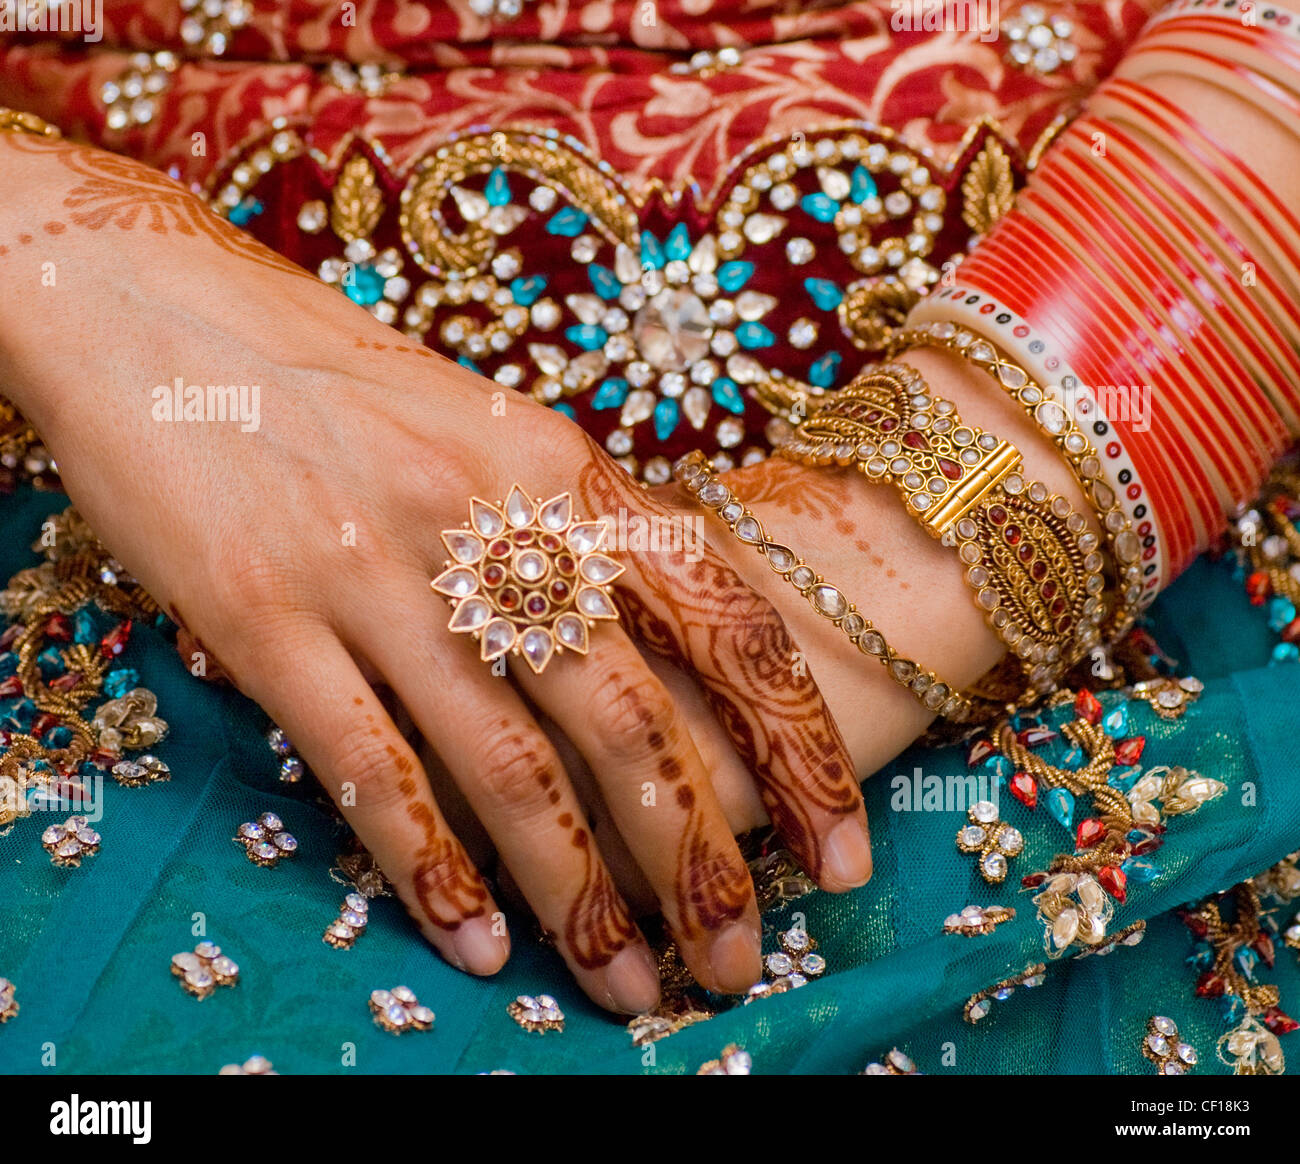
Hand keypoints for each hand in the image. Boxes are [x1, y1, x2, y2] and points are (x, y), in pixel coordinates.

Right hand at [0, 135, 872, 1011]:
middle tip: (739, 955)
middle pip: (631, 720)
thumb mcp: (492, 428)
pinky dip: (432, 867)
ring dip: (580, 894)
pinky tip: (477, 941)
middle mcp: (490, 522)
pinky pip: (372, 769)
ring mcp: (378, 573)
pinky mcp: (267, 618)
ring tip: (627, 984)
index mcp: (562, 467)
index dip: (793, 744)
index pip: (721, 620)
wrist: (160, 310)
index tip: (839, 846)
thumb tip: (669, 645)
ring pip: (513, 765)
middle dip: (699, 857)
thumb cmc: (340, 378)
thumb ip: (581, 528)